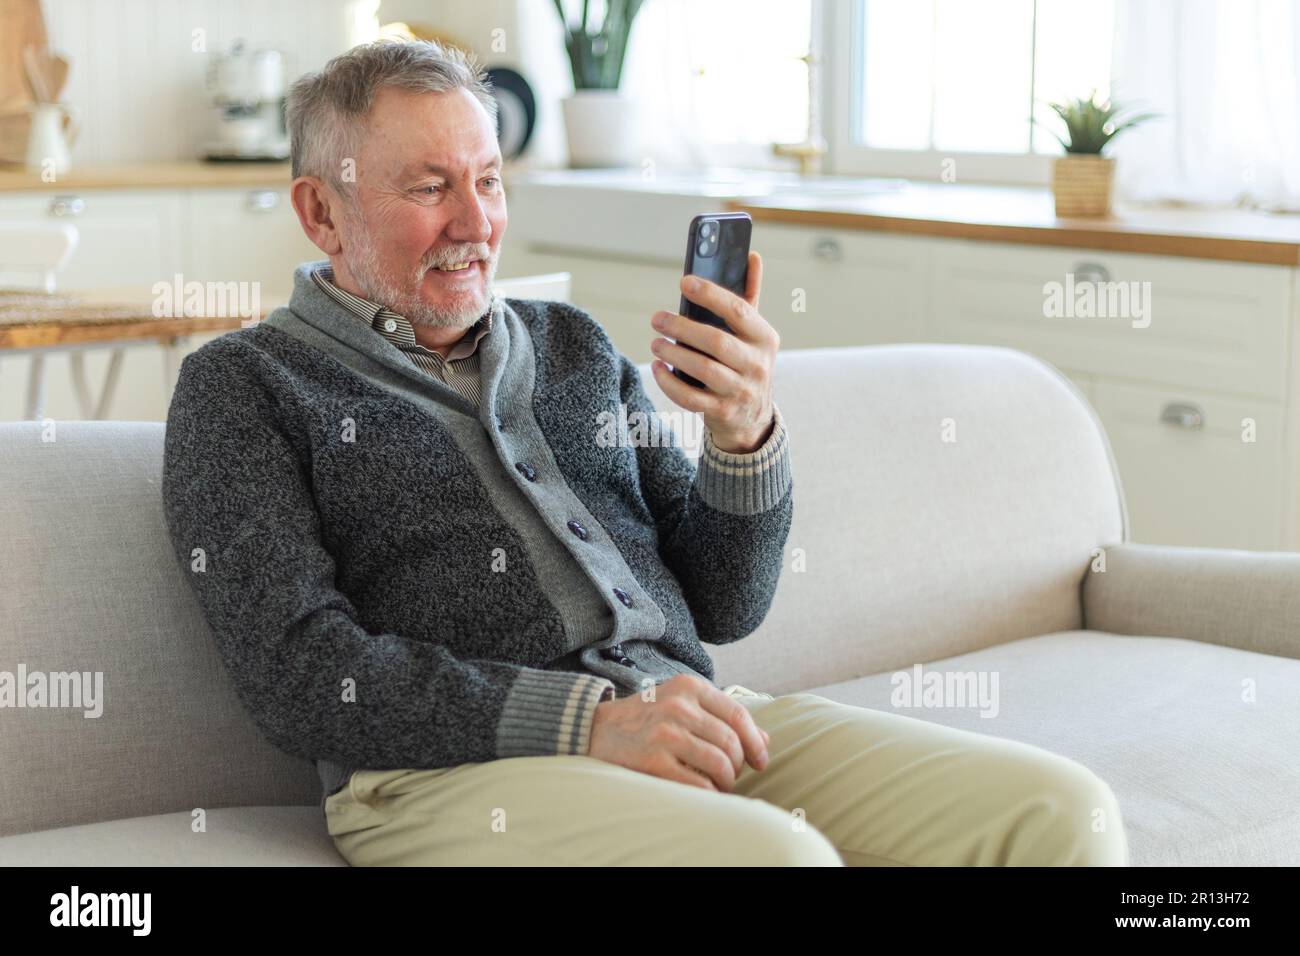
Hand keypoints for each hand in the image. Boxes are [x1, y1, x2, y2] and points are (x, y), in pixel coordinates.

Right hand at [588, 674, 771, 790]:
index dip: (756, 742)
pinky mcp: (653, 761)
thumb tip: (766, 740)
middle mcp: (678, 706)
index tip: (760, 760)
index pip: (738, 716)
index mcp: (689, 687)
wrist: (597, 729)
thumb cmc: (648, 718)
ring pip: (720, 763)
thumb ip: (722, 717)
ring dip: (727, 781)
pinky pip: (699, 783)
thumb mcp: (683, 704)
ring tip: (720, 785)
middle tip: (732, 776)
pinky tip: (705, 792)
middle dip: (739, 765)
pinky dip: (709, 792)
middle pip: (731, 742)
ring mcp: (665, 733)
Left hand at [649, 251, 780, 453]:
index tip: (685, 282)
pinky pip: (689, 397)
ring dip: (673, 353)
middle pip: (716, 341)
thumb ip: (750, 295)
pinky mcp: (722, 412)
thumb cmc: (746, 363)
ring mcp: (740, 392)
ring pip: (702, 369)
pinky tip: (657, 367)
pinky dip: (669, 382)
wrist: (752, 418)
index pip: (738, 310)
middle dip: (682, 327)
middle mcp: (757, 365)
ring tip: (655, 342)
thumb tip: (752, 255)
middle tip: (657, 318)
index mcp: (765, 338)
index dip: (711, 294)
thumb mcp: (754, 333)